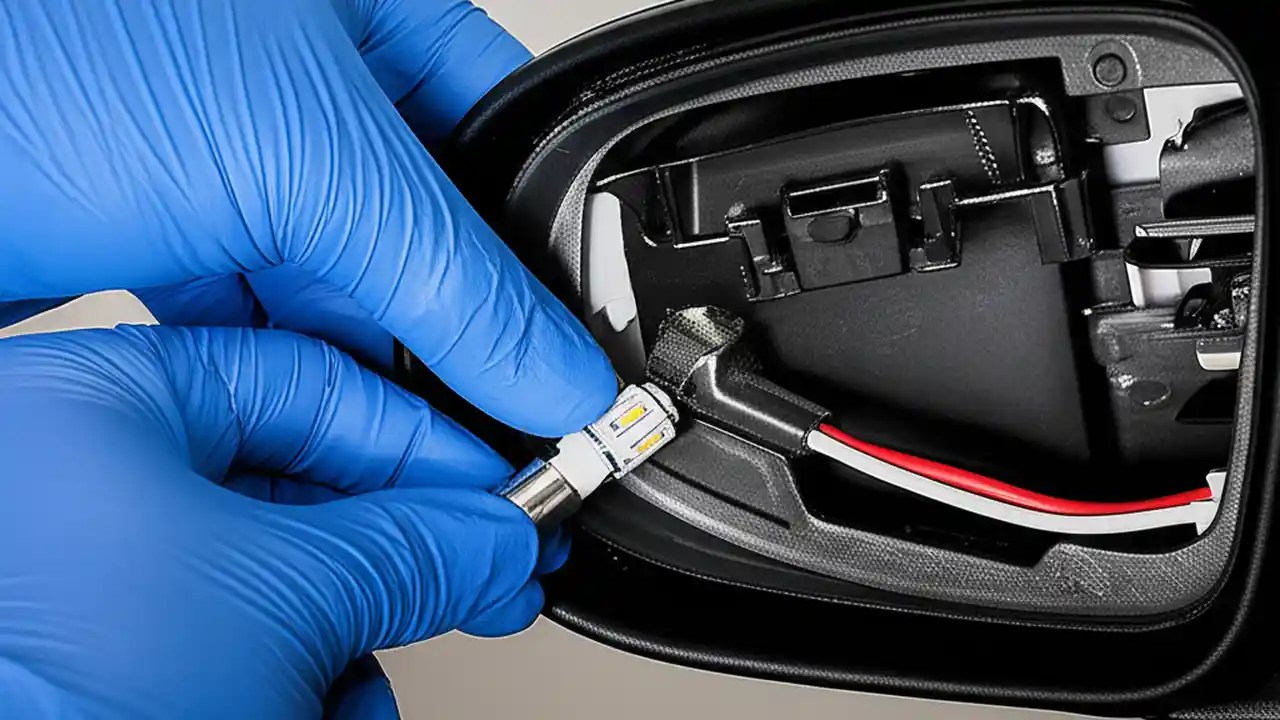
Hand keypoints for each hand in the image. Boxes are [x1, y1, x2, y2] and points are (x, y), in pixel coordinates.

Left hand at [0, 0, 615, 433]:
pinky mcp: (163, 250)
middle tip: (523, 414)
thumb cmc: (37, 42)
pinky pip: (270, 329)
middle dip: (471, 325)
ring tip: (446, 440)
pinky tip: (347, 424)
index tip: (582, 344)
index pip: (506, 138)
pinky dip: (310, 382)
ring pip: (352, 293)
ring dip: (393, 370)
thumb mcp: (302, 156)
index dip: (553, 240)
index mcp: (358, 12)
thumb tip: (552, 371)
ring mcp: (229, 172)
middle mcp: (299, 89)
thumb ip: (450, 276)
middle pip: (432, 229)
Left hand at [0, 326, 561, 718]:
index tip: (497, 489)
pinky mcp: (117, 662)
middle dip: (396, 556)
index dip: (420, 439)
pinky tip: (313, 716)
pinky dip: (297, 686)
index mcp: (90, 407)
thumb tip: (497, 533)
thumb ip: (410, 546)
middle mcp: (83, 483)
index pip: (307, 382)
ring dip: (347, 641)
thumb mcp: (277, 596)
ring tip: (352, 691)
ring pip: (282, 584)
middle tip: (486, 576)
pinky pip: (246, 645)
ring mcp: (96, 582)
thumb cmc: (48, 695)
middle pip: (302, 493)